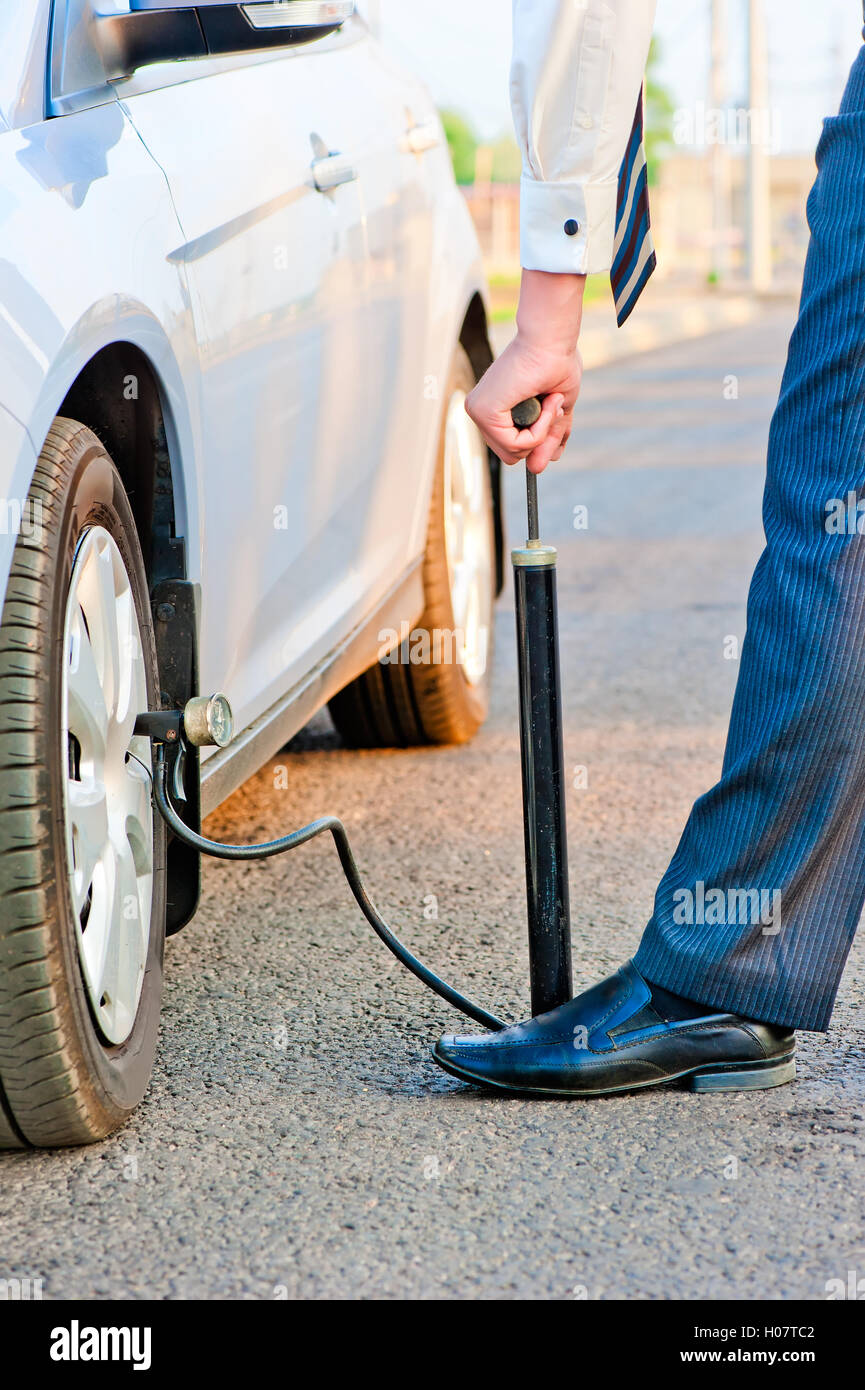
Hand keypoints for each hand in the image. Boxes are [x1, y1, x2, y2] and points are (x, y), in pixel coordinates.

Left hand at [465, 270, 584, 473]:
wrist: (553, 339)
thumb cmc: (556, 364)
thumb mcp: (555, 411)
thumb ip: (546, 438)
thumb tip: (536, 470)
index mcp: (492, 409)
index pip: (511, 445)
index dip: (538, 436)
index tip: (554, 407)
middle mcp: (479, 410)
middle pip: (510, 454)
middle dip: (540, 437)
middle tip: (553, 404)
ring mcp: (477, 411)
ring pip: (513, 453)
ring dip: (542, 432)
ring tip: (550, 401)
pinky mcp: (483, 412)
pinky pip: (515, 444)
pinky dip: (538, 430)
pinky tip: (545, 404)